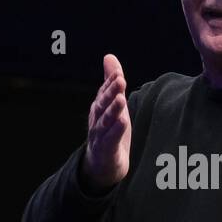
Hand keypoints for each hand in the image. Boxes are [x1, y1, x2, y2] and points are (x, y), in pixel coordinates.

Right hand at [82, 54, 130, 191]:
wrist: (102, 165)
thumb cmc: (109, 130)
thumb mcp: (112, 104)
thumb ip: (111, 82)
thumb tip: (109, 56)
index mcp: (100, 108)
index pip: (104, 92)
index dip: (110, 82)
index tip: (118, 72)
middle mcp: (97, 119)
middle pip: (103, 104)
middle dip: (110, 92)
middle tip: (120, 80)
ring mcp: (100, 135)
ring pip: (106, 121)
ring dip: (113, 110)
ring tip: (120, 99)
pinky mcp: (106, 150)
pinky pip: (111, 139)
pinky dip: (116, 131)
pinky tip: (123, 122)